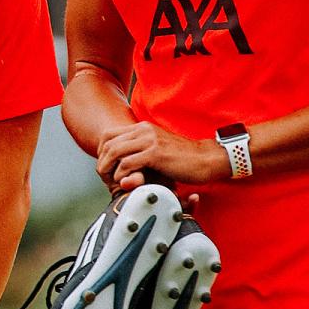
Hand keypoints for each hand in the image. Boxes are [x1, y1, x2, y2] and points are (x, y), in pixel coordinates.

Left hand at [96, 121, 219, 191]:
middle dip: (101, 161)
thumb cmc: (183, 158)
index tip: (103, 166)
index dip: (101, 151)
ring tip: (110, 180)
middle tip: (103, 176)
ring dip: (108, 168)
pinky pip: (128, 163)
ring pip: (114, 151)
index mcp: (142, 127)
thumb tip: (122, 165)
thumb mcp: (157, 150)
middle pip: (107, 142)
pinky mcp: (155, 153)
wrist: (207, 159)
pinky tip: (125, 182)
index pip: (108, 134)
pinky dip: (122, 174)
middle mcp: (143, 130)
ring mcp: (149, 140)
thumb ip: (140, 153)